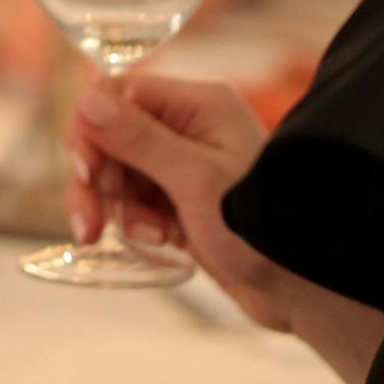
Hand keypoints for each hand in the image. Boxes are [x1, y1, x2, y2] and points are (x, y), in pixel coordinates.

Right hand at [67, 73, 288, 327]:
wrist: (299, 289)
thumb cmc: (262, 231)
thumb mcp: (196, 182)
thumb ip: (140, 141)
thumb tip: (88, 101)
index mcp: (198, 104)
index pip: (118, 95)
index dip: (92, 130)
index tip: (84, 172)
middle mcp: (189, 125)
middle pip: (111, 135)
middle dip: (97, 179)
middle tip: (90, 224)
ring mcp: (185, 162)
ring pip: (119, 171)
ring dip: (119, 206)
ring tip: (146, 236)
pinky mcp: (182, 198)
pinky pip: (137, 200)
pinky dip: (139, 222)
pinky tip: (163, 242)